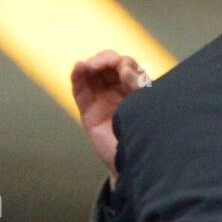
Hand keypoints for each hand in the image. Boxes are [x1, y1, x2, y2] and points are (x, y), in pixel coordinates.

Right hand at [71, 50, 147, 187]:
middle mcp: (117, 91)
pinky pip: (80, 90)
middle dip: (104, 60)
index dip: (122, 62)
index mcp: (133, 88)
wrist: (131, 161)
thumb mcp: (144, 103)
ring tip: (90, 65)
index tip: (124, 69)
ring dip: (90, 65)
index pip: (125, 65)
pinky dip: (77, 76)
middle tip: (104, 63)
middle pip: (106, 65)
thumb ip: (136, 82)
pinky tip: (79, 67)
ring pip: (92, 74)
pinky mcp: (88, 110)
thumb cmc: (143, 135)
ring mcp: (101, 100)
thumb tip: (123, 66)